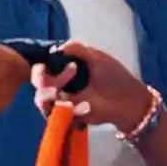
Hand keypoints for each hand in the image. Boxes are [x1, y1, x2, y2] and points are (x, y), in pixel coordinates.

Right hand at [32, 41, 151, 131]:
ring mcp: (63, 102)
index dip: (40, 67)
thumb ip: (77, 48)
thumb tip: (57, 48)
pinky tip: (80, 106)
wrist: (128, 101)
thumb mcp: (97, 57)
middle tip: (55, 82)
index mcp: (67, 68)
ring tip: (61, 94)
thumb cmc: (114, 77)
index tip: (44, 66)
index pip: (44, 66)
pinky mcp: (69, 116)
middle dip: (40, 79)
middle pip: (38, 82)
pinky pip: (56, 114)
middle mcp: (61, 84)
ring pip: (41, 99)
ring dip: (47, 94)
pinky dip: (64, 109)